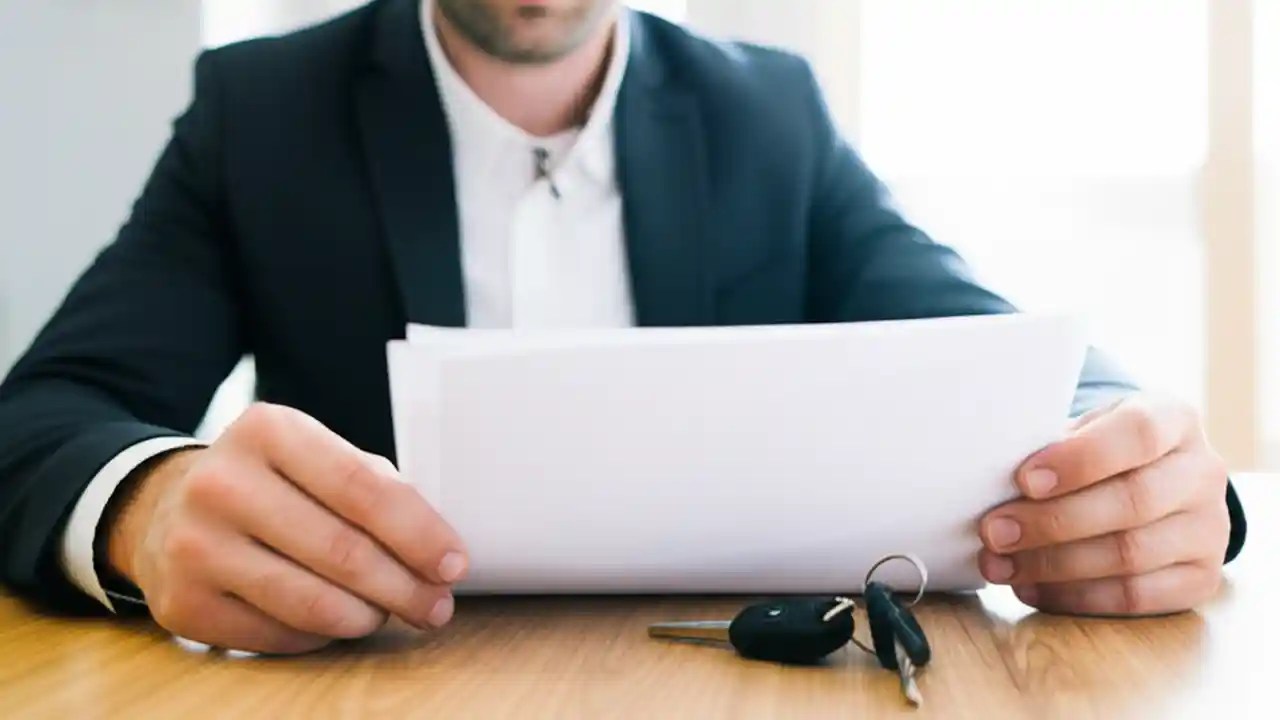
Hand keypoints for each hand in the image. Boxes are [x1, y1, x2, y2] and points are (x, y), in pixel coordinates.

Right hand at [107, 403, 467, 653]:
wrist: (163, 510)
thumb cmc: (270, 483)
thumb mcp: (313, 456)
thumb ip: (373, 487)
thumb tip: (437, 551)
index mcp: (269, 431)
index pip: (362, 488)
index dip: (418, 532)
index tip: (454, 564)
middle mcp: (223, 483)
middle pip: (342, 551)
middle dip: (404, 587)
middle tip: (437, 606)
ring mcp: (194, 544)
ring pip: (310, 602)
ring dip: (367, 616)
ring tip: (391, 613)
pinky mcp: (182, 602)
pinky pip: (277, 634)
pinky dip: (319, 635)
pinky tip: (335, 620)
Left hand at [977, 394, 1229, 615]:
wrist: (1155, 482)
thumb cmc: (1101, 452)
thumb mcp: (1084, 430)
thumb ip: (1050, 447)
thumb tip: (989, 480)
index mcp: (1174, 420)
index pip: (1138, 433)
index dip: (1079, 459)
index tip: (1024, 480)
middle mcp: (1202, 473)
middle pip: (1131, 502)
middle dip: (1053, 522)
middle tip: (994, 532)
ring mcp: (1209, 530)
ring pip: (1130, 555)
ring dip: (1053, 565)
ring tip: (999, 565)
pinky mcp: (1201, 579)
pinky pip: (1135, 597)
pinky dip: (1074, 596)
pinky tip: (1031, 587)